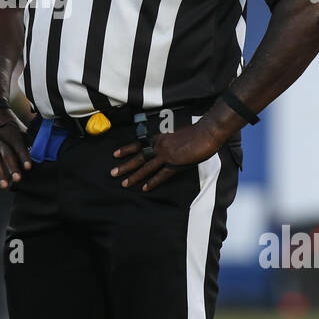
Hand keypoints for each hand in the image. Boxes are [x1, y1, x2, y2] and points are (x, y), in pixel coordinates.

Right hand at [0, 107, 30, 188]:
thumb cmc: (9, 125)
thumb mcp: (21, 130)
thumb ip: (30, 141)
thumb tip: (43, 151)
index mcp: (14, 139)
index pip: (20, 149)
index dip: (24, 158)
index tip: (28, 167)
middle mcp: (3, 144)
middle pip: (8, 157)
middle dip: (12, 168)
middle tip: (17, 179)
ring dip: (0, 174)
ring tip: (4, 185)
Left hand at [110, 117, 224, 190]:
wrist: (206, 132)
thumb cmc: (193, 131)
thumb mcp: (174, 131)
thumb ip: (166, 139)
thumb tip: (161, 144)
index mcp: (158, 137)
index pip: (138, 144)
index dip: (126, 149)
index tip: (115, 154)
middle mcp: (159, 146)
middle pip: (138, 158)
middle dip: (125, 166)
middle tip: (113, 173)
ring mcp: (166, 156)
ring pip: (146, 168)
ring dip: (134, 176)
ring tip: (124, 183)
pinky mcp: (175, 165)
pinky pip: (161, 175)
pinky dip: (153, 182)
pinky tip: (145, 188)